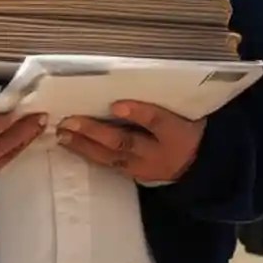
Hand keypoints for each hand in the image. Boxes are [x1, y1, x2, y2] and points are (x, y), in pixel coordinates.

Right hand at [0, 85, 47, 179]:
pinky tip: (29, 136)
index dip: (16, 110)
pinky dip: (21, 146)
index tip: (30, 97)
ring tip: (42, 122)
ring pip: (14, 149)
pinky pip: (9, 158)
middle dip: (29, 125)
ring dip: (29, 136)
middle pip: (12, 137)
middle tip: (44, 112)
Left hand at [56, 100, 205, 183]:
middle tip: (69, 121)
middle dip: (95, 132)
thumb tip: (126, 86)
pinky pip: (109, 166)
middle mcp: (158, 153)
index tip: (115, 104)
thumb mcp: (183, 112)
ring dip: (84, 145)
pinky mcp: (134, 175)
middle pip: (125, 142)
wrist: (200, 165)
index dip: (137, 112)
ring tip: (62, 134)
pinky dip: (88, 155)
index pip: (157, 120)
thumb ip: (159, 101)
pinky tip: (72, 146)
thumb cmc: (186, 128)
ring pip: (111, 156)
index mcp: (175, 132)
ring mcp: (144, 167)